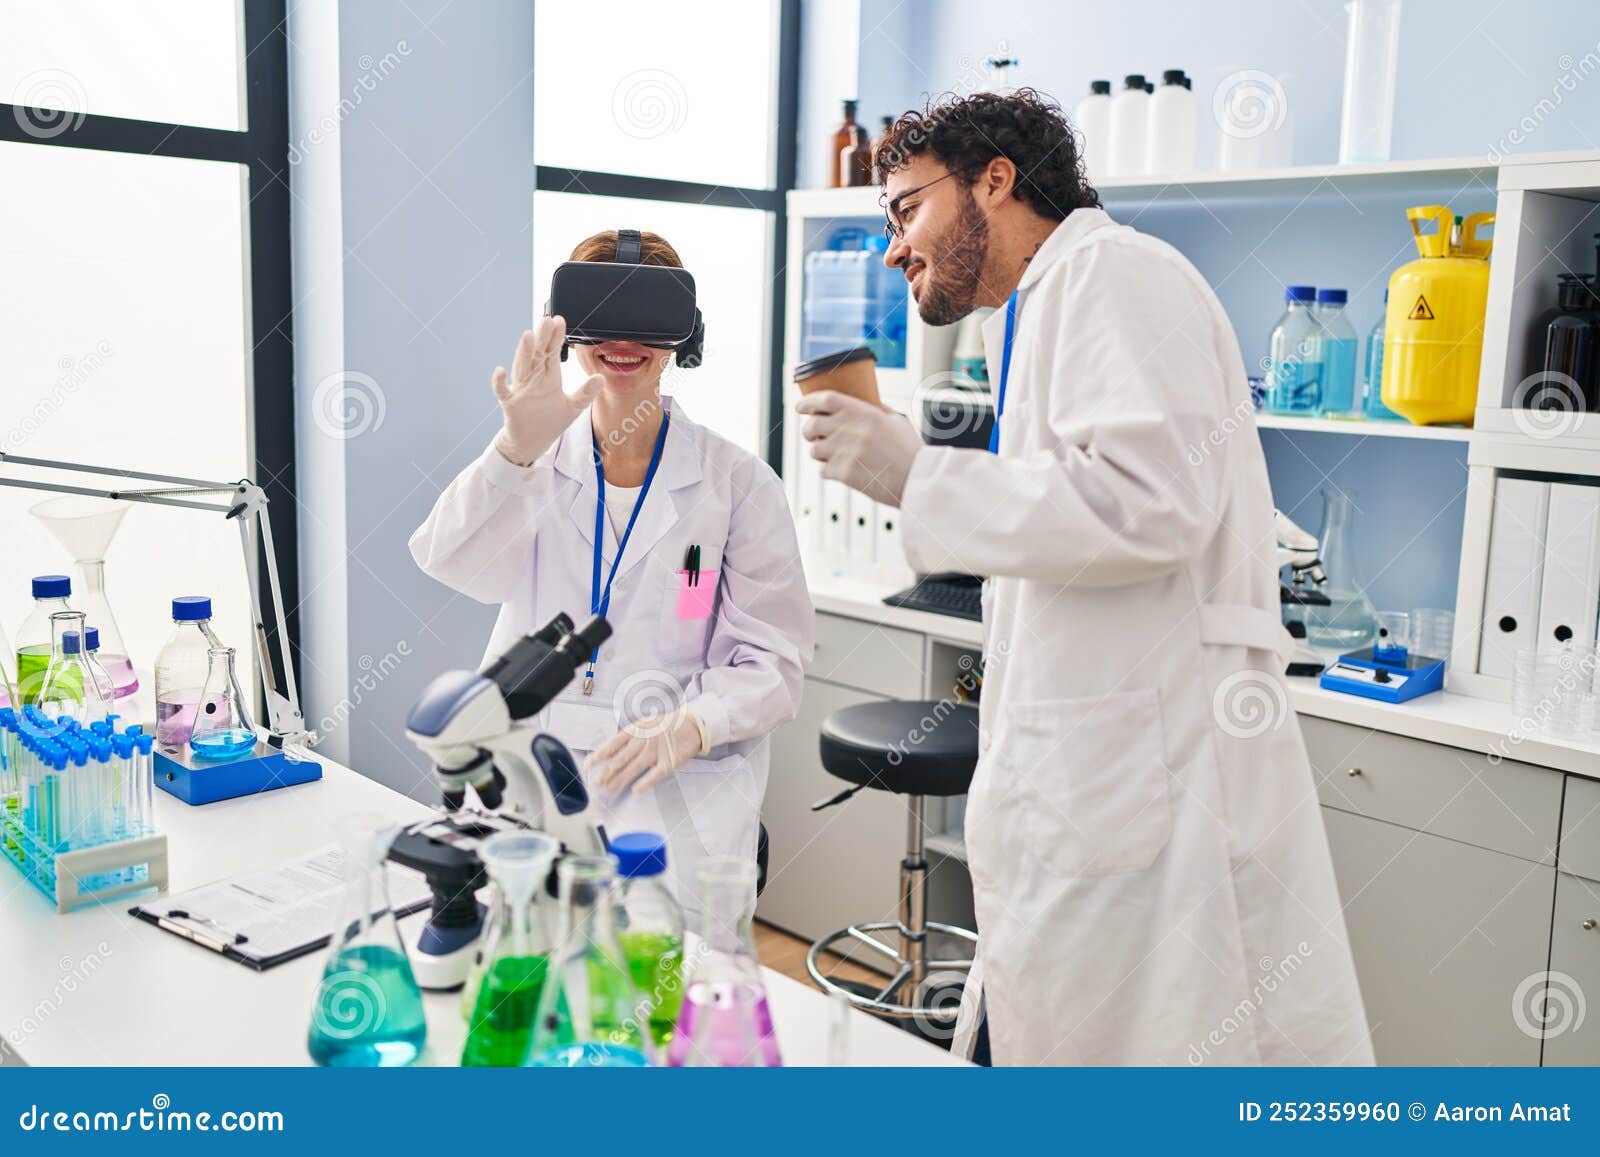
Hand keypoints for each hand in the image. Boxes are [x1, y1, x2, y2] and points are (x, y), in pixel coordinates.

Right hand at [492, 316, 604, 464]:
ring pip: (521, 367)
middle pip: (537, 354)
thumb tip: (601, 378)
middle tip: (546, 320)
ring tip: (528, 336)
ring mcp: (521, 389)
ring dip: (523, 352)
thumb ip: (586, 393)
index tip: (559, 320)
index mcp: (549, 376)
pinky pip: (503, 391)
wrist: (533, 442)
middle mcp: (534, 378)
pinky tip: (501, 371)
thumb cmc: (550, 421)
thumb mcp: (573, 407)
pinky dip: (500, 382)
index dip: (555, 337)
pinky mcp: (510, 403)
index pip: (552, 352)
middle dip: (542, 338)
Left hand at [585, 708, 706, 795]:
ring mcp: (657, 750)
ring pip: (635, 767)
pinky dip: (646, 782)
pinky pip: (656, 774)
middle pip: (622, 758)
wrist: (693, 723)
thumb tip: (610, 754)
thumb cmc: (666, 726)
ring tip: (609, 789)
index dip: (600, 755)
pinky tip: (635, 790)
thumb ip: (629, 739)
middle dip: (607, 771)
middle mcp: (645, 739)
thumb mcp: (644, 725)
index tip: (588, 765)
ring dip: (621, 779)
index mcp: (636, 729)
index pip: (613, 744)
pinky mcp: (670, 761)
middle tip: (597, 783)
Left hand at [795, 390, 923, 506]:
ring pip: (815, 450)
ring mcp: (845, 451)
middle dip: (809, 430)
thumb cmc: (910, 452)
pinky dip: (829, 471)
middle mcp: (851, 429)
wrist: (917, 479)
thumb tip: (867, 403)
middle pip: (813, 425)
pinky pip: (823, 470)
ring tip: (833, 455)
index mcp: (864, 412)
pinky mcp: (844, 473)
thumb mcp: (897, 421)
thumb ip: (878, 410)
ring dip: (819, 452)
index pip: (825, 400)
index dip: (808, 402)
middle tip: (813, 434)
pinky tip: (842, 471)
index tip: (800, 406)